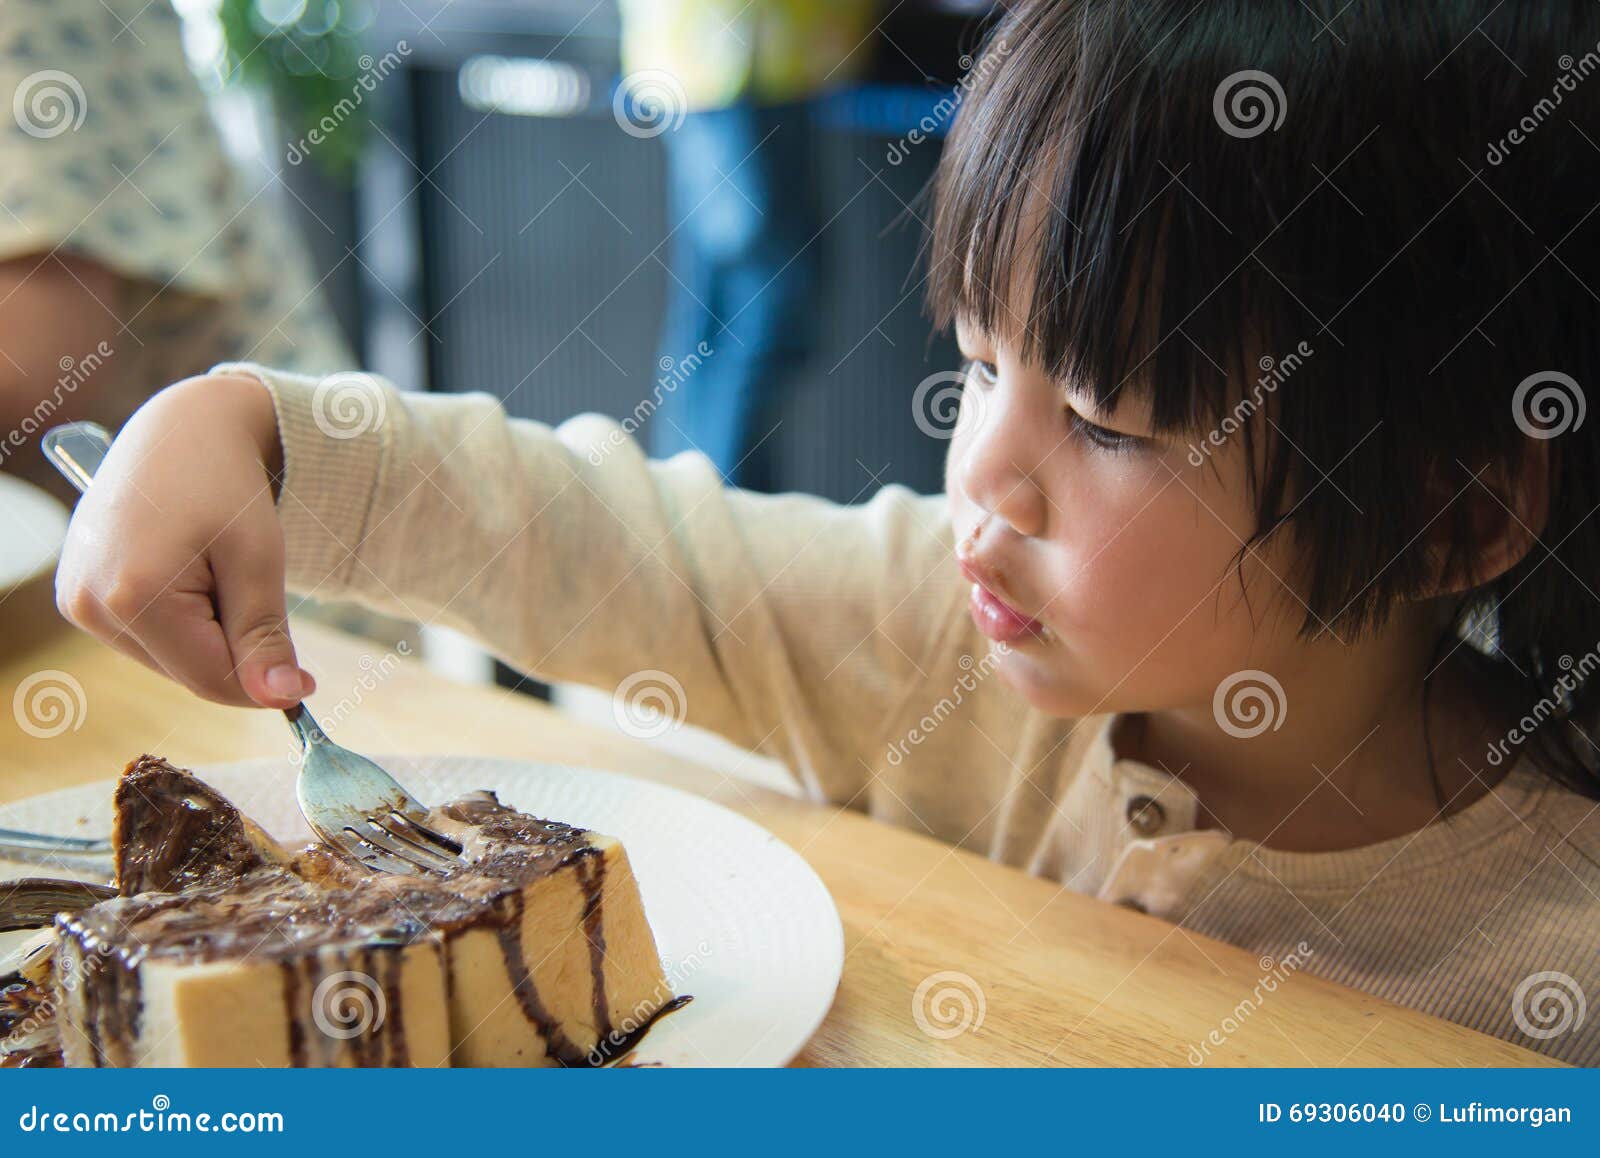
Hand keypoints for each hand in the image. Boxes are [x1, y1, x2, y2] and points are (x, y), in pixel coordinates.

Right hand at [54, 373, 316, 707]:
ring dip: (208, 633)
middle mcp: (91, 604)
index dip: (265, 686)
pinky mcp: (78, 595)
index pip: (211, 680)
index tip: (309, 681)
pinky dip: (182, 620)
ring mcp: (78, 600)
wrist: (183, 428)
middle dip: (233, 648)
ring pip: (169, 659)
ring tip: (211, 567)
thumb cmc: (227, 484)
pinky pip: (148, 637)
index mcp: (135, 595)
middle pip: (188, 673)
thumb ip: (263, 635)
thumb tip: (282, 699)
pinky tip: (187, 569)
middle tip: (249, 586)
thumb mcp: (259, 560)